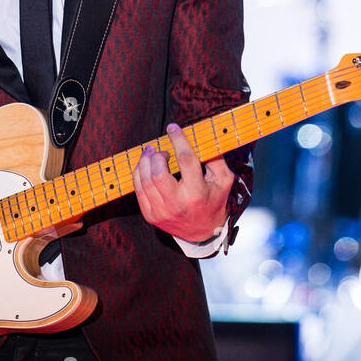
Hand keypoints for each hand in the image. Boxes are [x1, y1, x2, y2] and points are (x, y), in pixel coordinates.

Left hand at [132, 123, 232, 242]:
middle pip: (158, 173)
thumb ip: (215, 158)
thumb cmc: (213, 201)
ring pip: (145, 180)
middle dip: (157, 155)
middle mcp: (178, 204)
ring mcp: (162, 211)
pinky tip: (145, 167)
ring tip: (151, 153)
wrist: (202, 233)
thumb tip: (205, 136)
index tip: (172, 127)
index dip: (178, 140)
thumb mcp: (223, 181)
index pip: (185, 160)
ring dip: (145, 162)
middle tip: (161, 150)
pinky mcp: (150, 215)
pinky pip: (138, 190)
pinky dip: (139, 174)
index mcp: (197, 193)